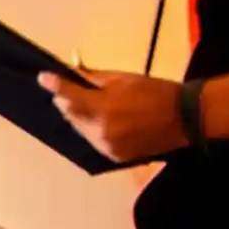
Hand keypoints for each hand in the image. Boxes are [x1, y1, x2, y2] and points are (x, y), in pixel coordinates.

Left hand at [37, 69, 187, 162]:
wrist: (185, 118)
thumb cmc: (155, 92)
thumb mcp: (123, 78)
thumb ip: (92, 78)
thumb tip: (70, 73)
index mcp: (102, 108)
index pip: (68, 96)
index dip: (54, 85)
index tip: (43, 78)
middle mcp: (100, 131)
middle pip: (69, 115)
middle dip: (66, 101)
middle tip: (67, 91)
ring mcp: (105, 146)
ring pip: (79, 129)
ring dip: (78, 116)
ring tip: (88, 105)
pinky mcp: (112, 156)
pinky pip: (92, 140)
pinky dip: (91, 129)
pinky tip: (101, 121)